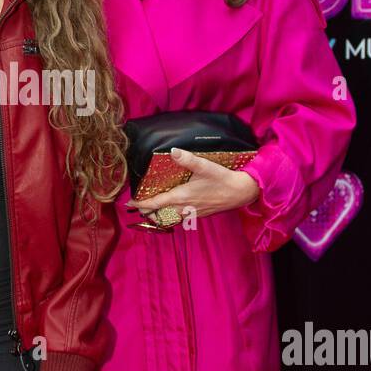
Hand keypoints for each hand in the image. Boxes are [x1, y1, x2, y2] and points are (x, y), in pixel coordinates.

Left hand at [131, 147, 261, 221]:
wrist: (241, 193)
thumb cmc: (222, 179)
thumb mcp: (205, 166)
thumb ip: (188, 159)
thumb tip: (173, 151)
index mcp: (181, 197)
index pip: (154, 204)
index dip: (140, 204)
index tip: (129, 202)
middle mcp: (184, 209)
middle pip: (158, 216)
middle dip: (147, 212)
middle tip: (138, 204)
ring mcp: (191, 214)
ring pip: (169, 219)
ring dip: (158, 216)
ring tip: (150, 209)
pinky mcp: (198, 215)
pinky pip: (179, 219)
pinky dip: (170, 217)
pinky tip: (171, 209)